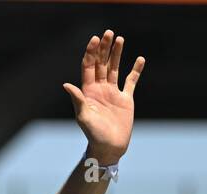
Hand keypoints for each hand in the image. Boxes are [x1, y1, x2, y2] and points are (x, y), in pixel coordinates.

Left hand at [62, 30, 143, 166]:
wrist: (109, 147)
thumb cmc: (94, 134)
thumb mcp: (84, 116)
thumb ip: (77, 99)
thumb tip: (66, 85)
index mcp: (88, 91)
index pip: (88, 67)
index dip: (91, 53)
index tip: (95, 39)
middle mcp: (100, 89)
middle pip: (101, 64)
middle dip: (104, 49)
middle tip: (108, 33)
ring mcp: (113, 93)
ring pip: (114, 69)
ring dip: (116, 54)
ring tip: (119, 39)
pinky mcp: (125, 99)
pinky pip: (131, 81)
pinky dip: (136, 70)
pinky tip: (139, 59)